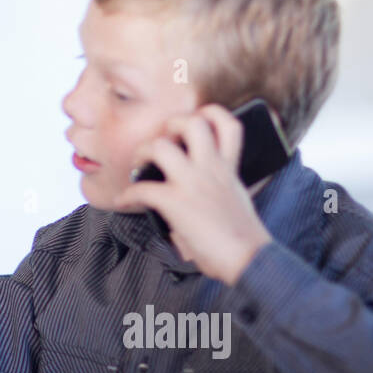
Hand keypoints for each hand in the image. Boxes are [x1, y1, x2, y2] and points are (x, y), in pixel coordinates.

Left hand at [113, 104, 271, 284]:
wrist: (249, 259)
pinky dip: (126, 195)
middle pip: (192, 122)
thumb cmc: (242, 237)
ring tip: (138, 166)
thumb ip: (212, 187)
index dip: (211, 113)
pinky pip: (140, 189)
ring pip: (161, 146)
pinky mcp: (176, 203)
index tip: (196, 118)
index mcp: (229, 168)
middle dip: (170, 125)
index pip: (229, 125)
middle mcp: (212, 168)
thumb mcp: (234, 200)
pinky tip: (123, 202)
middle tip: (160, 142)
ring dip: (143, 153)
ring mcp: (193, 183)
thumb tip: (180, 195)